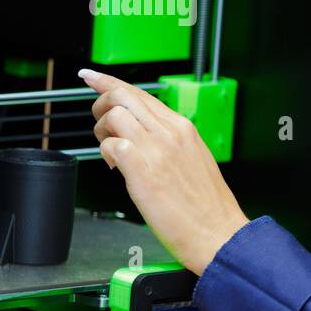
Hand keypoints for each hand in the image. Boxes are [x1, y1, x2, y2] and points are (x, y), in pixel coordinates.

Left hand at [80, 68, 248, 274]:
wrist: (218, 233)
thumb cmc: (208, 207)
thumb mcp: (194, 161)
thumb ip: (170, 144)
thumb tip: (142, 138)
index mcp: (185, 128)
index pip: (141, 94)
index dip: (110, 82)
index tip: (92, 76)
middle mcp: (171, 133)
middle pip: (123, 95)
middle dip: (100, 102)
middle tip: (97, 118)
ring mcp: (157, 150)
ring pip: (114, 114)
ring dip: (101, 129)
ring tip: (109, 151)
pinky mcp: (143, 170)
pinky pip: (111, 145)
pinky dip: (105, 152)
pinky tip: (114, 167)